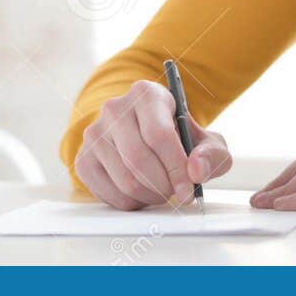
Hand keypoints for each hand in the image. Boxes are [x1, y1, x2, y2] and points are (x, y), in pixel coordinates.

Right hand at [74, 79, 232, 209]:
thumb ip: (211, 155)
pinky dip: (131, 202)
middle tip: (176, 192)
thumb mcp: (206, 142)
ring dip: (150, 196)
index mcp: (147, 93)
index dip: (176, 167)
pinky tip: (142, 192)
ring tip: (162, 190)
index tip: (189, 190)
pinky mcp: (84, 158)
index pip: (159, 134)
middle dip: (164, 185)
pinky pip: (108, 193)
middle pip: (138, 159)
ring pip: (125, 180)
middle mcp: (115, 108)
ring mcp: (95, 133)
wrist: (151, 138)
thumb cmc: (181, 139)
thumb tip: (196, 171)